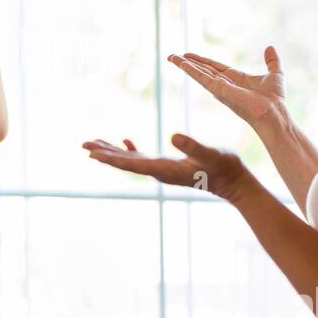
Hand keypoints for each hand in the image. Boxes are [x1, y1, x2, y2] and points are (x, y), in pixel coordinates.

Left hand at [82, 133, 259, 202]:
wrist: (234, 183)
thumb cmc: (224, 167)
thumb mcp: (211, 153)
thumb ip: (193, 145)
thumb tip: (174, 135)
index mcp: (164, 169)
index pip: (132, 164)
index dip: (111, 158)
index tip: (92, 153)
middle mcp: (159, 171)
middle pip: (125, 163)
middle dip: (104, 154)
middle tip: (83, 144)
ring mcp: (163, 169)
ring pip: (131, 160)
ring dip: (112, 151)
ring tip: (93, 143)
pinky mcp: (169, 165)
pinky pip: (143, 157)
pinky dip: (131, 149)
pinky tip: (125, 140)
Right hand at [167, 46, 286, 131]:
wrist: (274, 113)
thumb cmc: (275, 100)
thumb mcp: (275, 74)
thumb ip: (271, 61)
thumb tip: (269, 47)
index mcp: (235, 79)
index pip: (215, 68)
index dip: (202, 61)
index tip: (189, 55)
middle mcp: (225, 84)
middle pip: (202, 70)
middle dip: (188, 63)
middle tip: (172, 56)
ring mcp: (220, 88)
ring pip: (199, 73)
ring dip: (184, 65)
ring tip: (170, 57)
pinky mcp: (219, 91)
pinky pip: (202, 78)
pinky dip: (191, 70)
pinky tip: (181, 64)